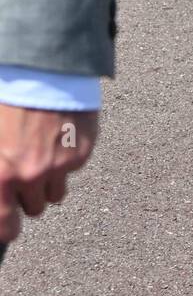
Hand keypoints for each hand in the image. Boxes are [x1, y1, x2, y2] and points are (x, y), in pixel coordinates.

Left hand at [0, 104, 98, 244]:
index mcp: (0, 174)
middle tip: (25, 169)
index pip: (6, 226)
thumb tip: (3, 185)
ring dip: (49, 180)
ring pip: (56, 193)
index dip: (8, 227)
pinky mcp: (82, 151)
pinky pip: (73, 168)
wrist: (41, 67)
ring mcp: (59, 165)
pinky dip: (67, 157)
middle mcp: (31, 175)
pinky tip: (58, 134)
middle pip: (34, 209)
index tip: (10, 223)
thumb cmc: (7, 100)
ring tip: (43, 152)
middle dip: (29, 194)